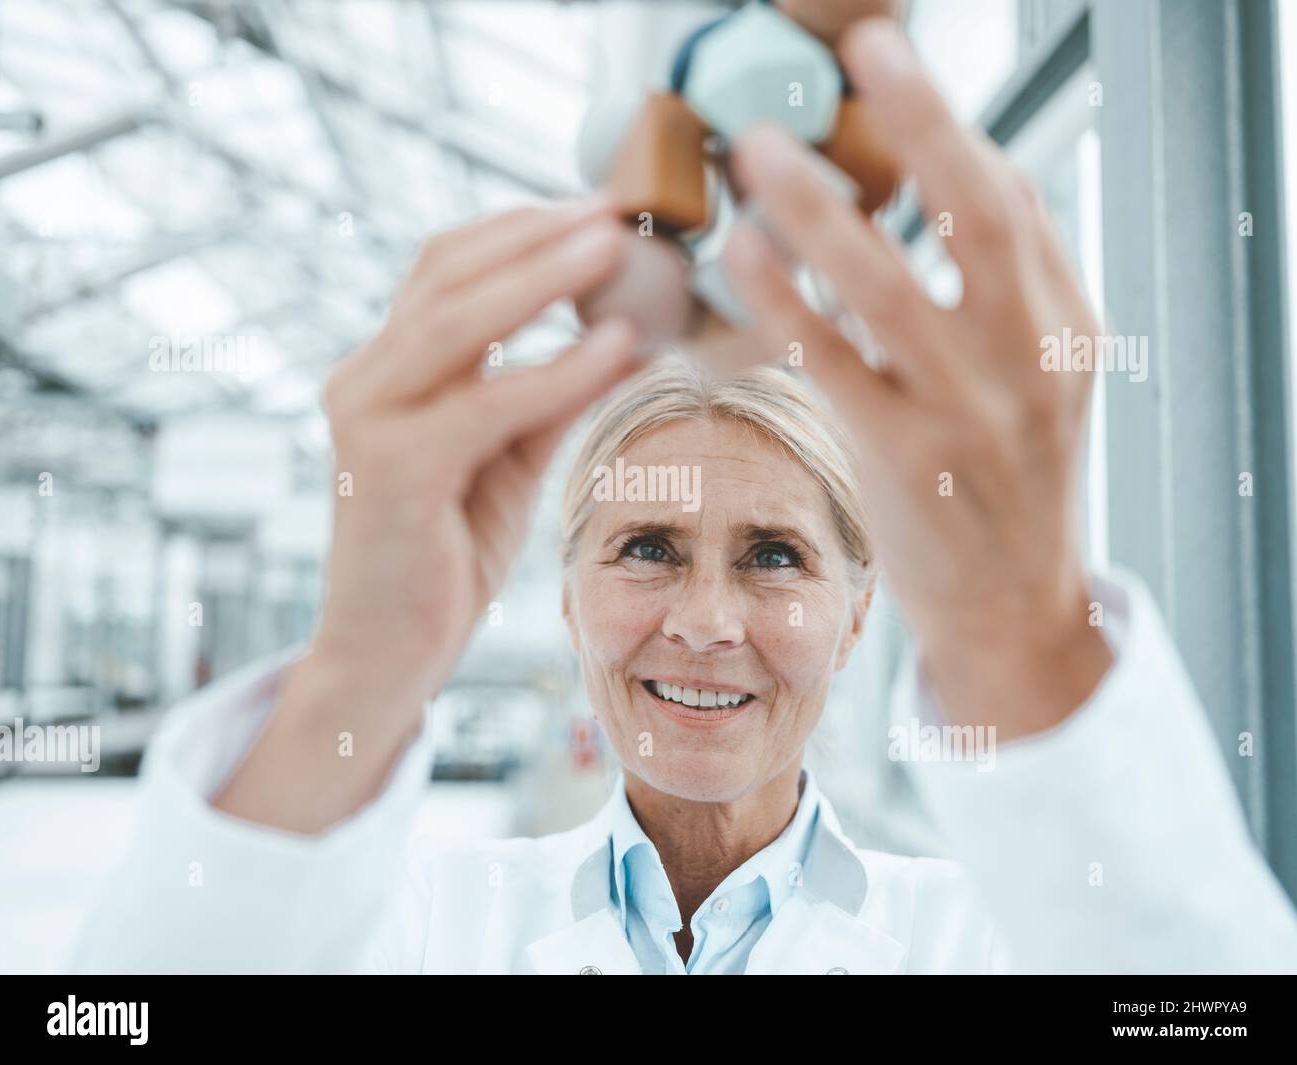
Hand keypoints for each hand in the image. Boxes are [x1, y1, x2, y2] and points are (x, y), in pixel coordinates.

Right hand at [215, 203, 640, 830]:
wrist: (388, 653)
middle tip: (617, 206)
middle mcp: (364, 381)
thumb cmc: (444, 555)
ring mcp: (366, 421)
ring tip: (616, 244)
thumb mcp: (506, 459)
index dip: (523, 228)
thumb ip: (547, 396)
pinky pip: (484, 405)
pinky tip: (615, 345)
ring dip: (543, 277)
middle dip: (537, 233)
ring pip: (457, 321)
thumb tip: (622, 335)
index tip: (599, 206)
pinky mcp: (390, 470)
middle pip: (448, 272)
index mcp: (386, 371)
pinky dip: (555, 371)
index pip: (448, 267)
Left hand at [725, 19, 1112, 738]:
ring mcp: (963, 412)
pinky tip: (742, 252)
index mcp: (1063, 329)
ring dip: (817, 208)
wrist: (1014, 602)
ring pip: (885, 285)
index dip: (948, 124)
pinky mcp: (898, 458)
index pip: (1013, 203)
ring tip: (759, 151)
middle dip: (918, 124)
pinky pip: (828, 362)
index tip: (891, 61)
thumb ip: (1020, 285)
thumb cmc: (1011, 479)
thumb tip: (984, 173)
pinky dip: (781, 299)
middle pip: (973, 217)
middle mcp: (1026, 362)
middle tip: (858, 54)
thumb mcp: (1046, 379)